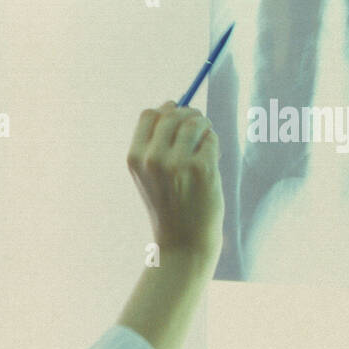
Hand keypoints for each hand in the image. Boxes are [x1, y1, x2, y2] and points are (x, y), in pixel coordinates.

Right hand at [127, 100, 224, 260]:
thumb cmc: (168, 205)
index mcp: (135, 158)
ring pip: (194, 121)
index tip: (178, 118)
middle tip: (198, 127)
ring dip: (204, 125)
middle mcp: (153, 158)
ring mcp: (177, 163)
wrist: (182, 241)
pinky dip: (213, 143)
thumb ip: (154, 144)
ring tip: (205, 140)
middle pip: (172, 113)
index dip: (166, 111)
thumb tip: (174, 106)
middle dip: (188, 114)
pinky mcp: (202, 168)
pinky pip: (211, 138)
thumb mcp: (148, 175)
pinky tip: (211, 158)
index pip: (149, 115)